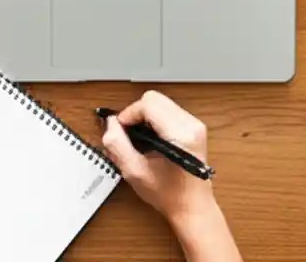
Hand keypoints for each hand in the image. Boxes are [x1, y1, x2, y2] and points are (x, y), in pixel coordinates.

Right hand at [100, 91, 216, 227]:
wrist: (192, 206)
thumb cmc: (170, 194)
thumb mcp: (135, 172)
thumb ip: (118, 145)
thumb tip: (110, 123)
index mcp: (181, 135)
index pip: (148, 104)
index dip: (129, 114)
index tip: (120, 129)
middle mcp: (191, 126)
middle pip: (155, 99)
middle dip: (136, 113)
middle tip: (128, 134)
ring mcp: (195, 125)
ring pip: (161, 103)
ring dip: (145, 116)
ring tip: (139, 139)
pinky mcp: (194, 127)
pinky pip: (169, 110)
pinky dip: (155, 120)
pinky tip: (151, 139)